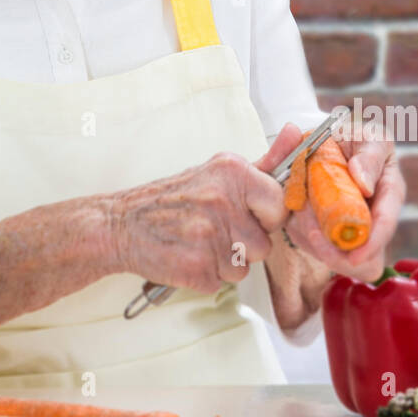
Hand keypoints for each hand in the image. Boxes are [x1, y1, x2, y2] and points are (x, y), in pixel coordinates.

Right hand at [109, 153, 288, 293]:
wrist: (121, 224)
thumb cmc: (171, 201)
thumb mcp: (217, 173)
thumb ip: (264, 160)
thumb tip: (296, 133)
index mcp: (231, 172)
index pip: (279, 204)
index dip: (265, 217)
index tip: (246, 214)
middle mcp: (222, 201)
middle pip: (264, 243)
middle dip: (244, 244)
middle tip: (214, 229)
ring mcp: (209, 236)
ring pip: (245, 268)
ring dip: (225, 263)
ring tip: (199, 243)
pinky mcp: (197, 267)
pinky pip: (222, 284)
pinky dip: (206, 276)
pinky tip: (188, 257)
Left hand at [256, 120, 405, 283]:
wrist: (327, 140)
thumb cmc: (355, 138)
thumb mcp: (369, 137)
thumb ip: (369, 157)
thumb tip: (364, 186)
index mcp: (389, 193)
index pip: (385, 226)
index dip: (371, 245)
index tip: (353, 257)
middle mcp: (373, 218)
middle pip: (362, 260)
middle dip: (335, 251)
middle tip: (311, 230)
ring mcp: (351, 229)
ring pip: (335, 256)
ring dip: (313, 240)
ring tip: (300, 209)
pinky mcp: (328, 233)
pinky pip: (313, 245)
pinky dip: (301, 232)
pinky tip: (298, 210)